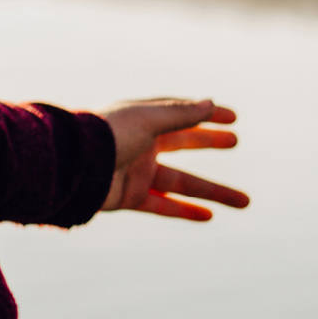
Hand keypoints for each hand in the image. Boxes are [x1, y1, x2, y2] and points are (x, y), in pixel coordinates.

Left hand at [100, 99, 247, 221]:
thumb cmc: (107, 134)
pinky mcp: (129, 197)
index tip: (233, 118)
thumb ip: (180, 114)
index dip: (205, 114)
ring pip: (182, 182)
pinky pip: (163, 206)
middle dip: (208, 141)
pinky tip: (209, 216)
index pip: (179, 113)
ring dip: (213, 191)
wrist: (72, 166)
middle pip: (182, 142)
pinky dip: (185, 211)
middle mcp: (140, 143)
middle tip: (235, 141)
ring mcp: (136, 171)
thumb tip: (211, 103)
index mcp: (142, 118)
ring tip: (245, 201)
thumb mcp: (148, 119)